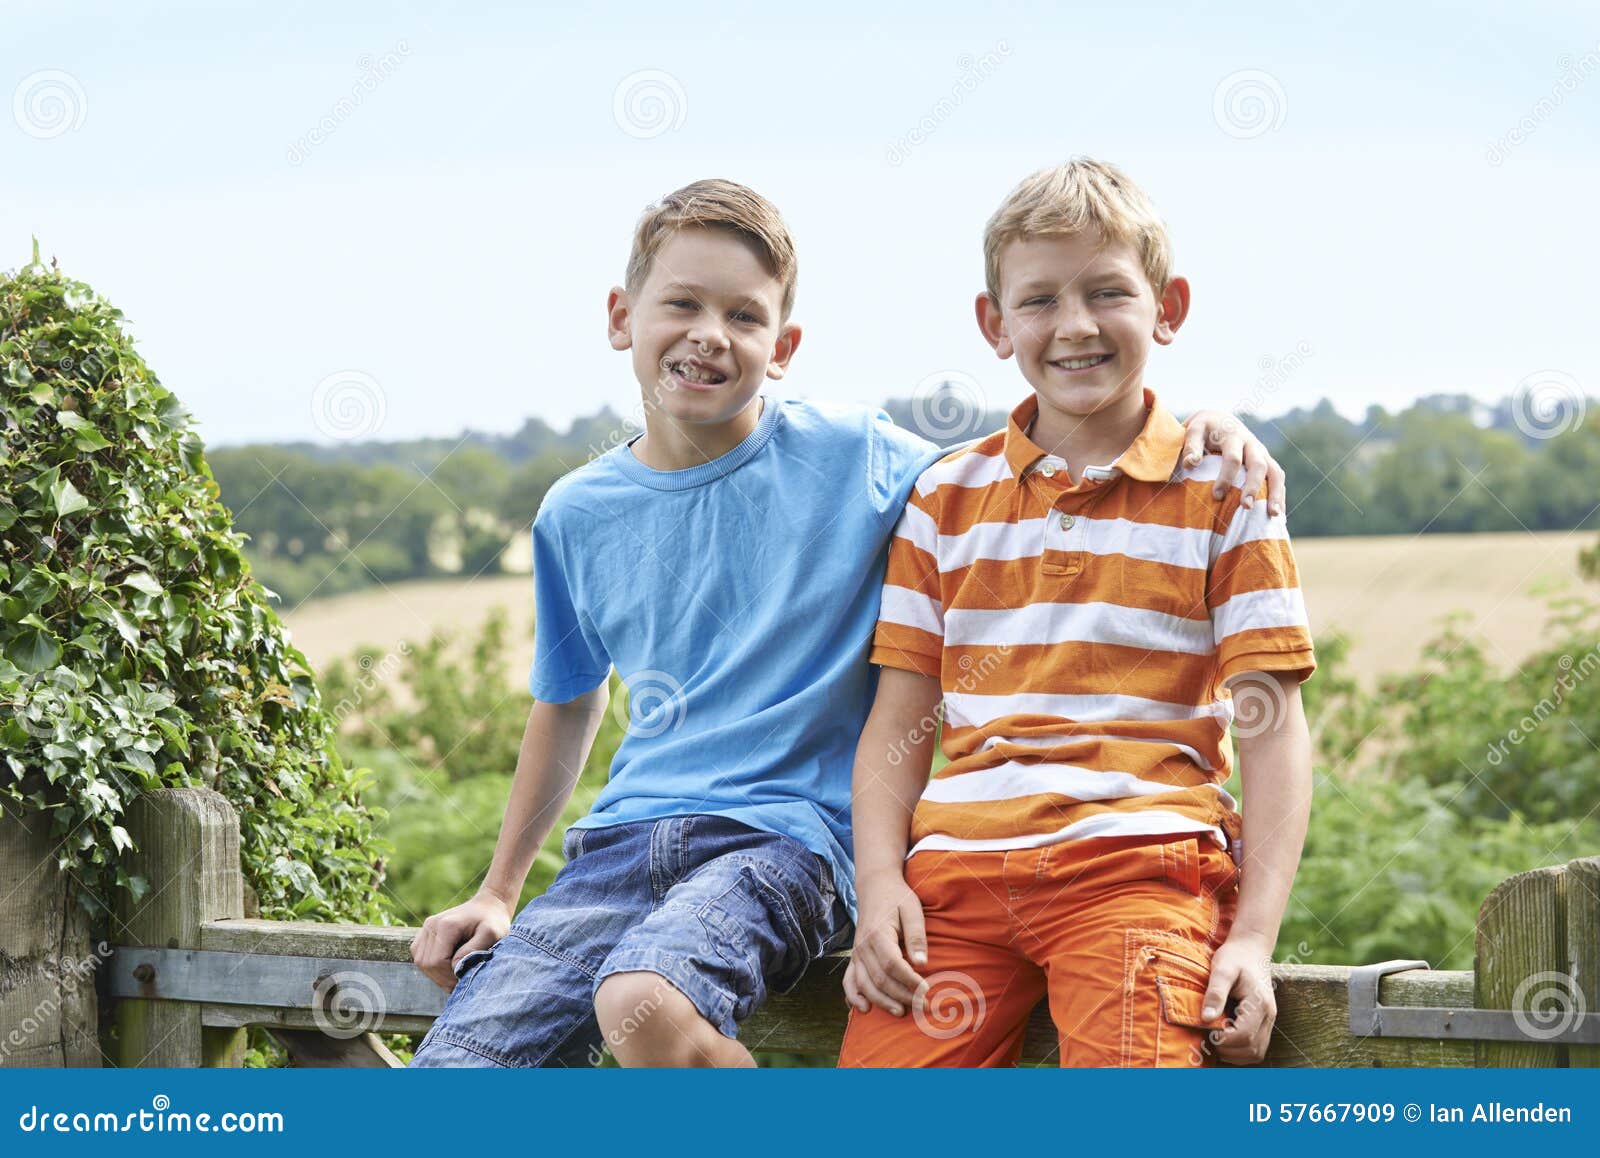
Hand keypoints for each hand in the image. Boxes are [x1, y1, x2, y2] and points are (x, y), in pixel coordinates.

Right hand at [410, 890, 513, 991]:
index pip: (437, 961)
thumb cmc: (493, 921)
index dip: (448, 977)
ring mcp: (426, 927)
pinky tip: (447, 967)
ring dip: (436, 974)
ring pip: (420, 961)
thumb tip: (455, 967)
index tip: (464, 979)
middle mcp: (432, 924)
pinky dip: (431, 966)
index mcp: (447, 925)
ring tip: (454, 976)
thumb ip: (473, 950)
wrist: (488, 906)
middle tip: (460, 982)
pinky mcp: (424, 932)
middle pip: (426, 963)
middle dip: (442, 978)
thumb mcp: (491, 934)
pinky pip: (419, 956)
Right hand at [842, 870, 928, 1016]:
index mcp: (878, 933)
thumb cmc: (898, 898)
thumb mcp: (912, 910)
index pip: (893, 964)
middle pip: (879, 979)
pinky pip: (848, 981)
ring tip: (900, 1012)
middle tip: (922, 1006)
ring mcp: (856, 953)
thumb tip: (921, 964)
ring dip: (881, 1001)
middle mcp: (863, 946)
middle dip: (901, 996)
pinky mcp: (854, 957)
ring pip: (864, 984)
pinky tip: (864, 1009)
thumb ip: (916, 936)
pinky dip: (853, 997)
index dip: (910, 981)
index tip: (927, 991)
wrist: (875, 886)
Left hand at [1180, 410, 1284, 516]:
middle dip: (1253, 486)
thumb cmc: (1202, 431)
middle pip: (1258, 465)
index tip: (1217, 496)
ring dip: (1275, 493)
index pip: (1232, 458)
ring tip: (1273, 514)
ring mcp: (1262, 453)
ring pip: (1274, 472)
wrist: (1218, 420)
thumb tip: (1190, 463)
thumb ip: (1191, 447)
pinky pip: (1277, 478)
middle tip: (1246, 506)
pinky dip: (1279, 495)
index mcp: (1232, 435)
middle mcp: (1251, 443)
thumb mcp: (1194, 432)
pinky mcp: (1267, 462)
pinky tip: (1277, 514)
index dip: (1226, 477)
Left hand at [1201, 933, 1276, 1063]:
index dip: (1224, 1041)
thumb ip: (1215, 993)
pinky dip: (1241, 1050)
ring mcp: (1269, 1020)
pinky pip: (1257, 1046)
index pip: (1244, 1035)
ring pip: (1257, 1052)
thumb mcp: (1221, 969)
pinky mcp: (1265, 1021)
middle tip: (1209, 1038)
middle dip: (1229, 1050)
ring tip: (1216, 1039)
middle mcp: (1269, 1015)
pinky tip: (1225, 1038)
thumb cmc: (1234, 956)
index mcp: (1259, 1003)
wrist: (1251, 949)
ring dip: (1235, 1054)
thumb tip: (1206, 1019)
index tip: (1207, 1033)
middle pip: (1253, 1049)